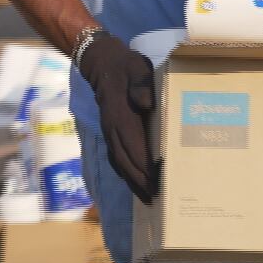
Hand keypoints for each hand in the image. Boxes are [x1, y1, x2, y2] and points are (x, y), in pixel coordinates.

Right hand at [79, 34, 158, 202]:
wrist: (105, 63)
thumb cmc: (128, 67)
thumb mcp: (138, 69)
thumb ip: (143, 84)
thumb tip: (146, 103)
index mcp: (122, 117)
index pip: (134, 149)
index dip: (145, 168)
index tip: (158, 183)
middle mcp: (113, 130)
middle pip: (126, 163)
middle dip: (141, 183)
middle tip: (156, 199)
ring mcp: (110, 132)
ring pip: (120, 163)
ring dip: (133, 182)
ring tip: (147, 198)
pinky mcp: (110, 132)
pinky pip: (117, 157)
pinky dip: (125, 173)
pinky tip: (135, 181)